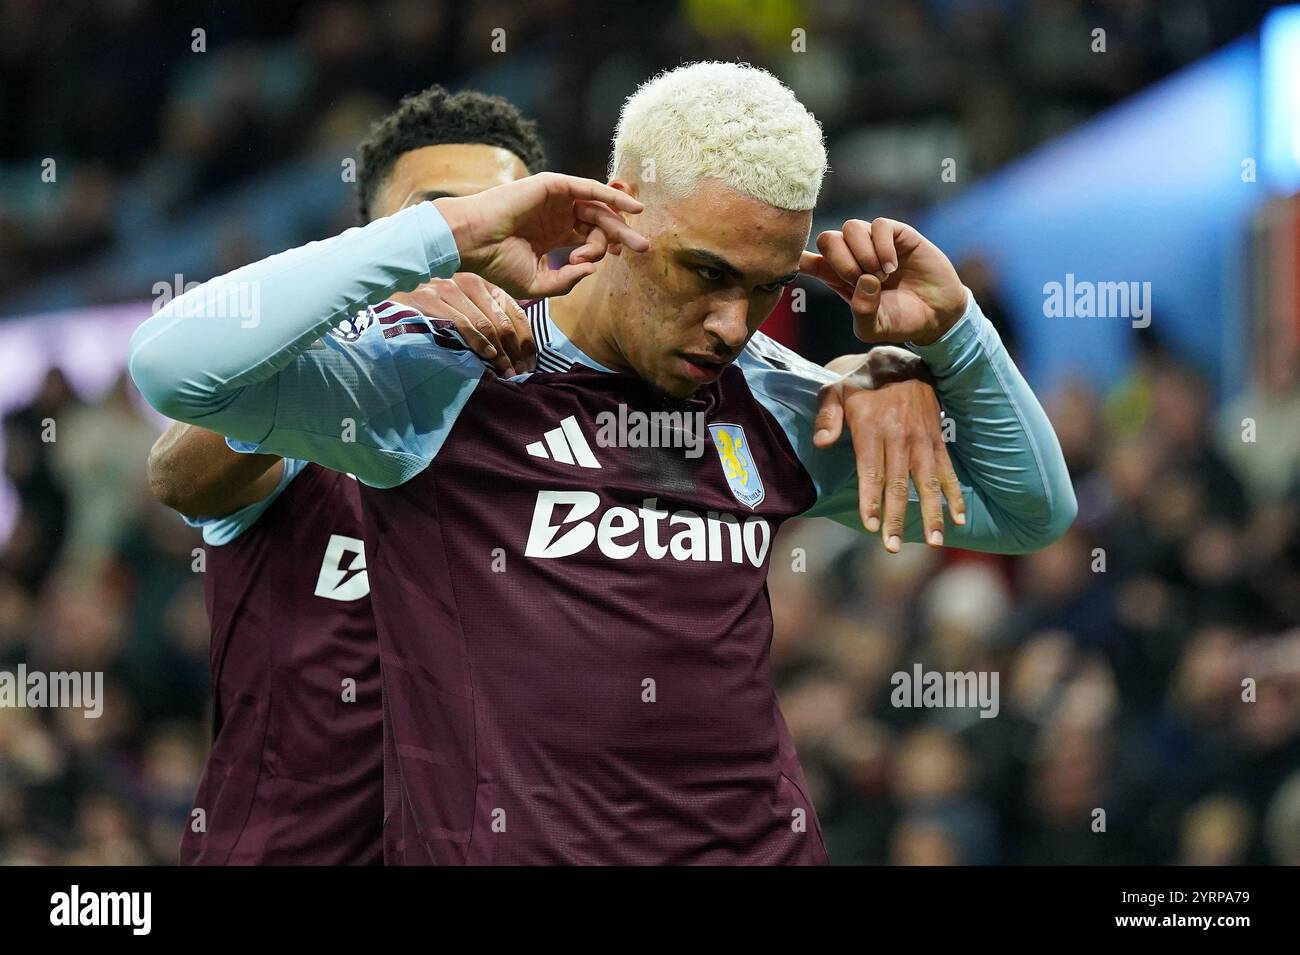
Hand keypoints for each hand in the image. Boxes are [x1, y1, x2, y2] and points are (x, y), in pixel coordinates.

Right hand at [390, 274, 534, 376]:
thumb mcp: (463, 318)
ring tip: (505, 371)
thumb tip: (518, 353)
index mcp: (479, 285)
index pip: (514, 310)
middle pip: (502, 318)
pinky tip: (486, 355)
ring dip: (499, 351)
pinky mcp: (428, 300)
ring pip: (484, 321)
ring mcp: (445, 289)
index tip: (530, 362)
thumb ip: (487, 325)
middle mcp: (465, 282)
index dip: (526, 339)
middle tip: (519, 372)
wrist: (389, 313)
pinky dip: (476, 341)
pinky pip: (460, 322)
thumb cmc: (429, 320)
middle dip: (514, 349)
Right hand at [434, 172, 648, 298]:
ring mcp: (555, 200)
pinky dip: (611, 196)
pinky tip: (631, 209)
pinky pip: (588, 188)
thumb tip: (593, 272)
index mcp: (552, 236)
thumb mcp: (537, 283)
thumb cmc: (497, 263)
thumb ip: (566, 281)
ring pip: (597, 207)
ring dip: (620, 221)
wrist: (474, 243)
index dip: (597, 253)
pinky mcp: (553, 186)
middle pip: (599, 223)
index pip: (588, 240)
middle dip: (622, 236)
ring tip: (638, 238)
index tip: (581, 266)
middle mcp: (557, 216)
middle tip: (643, 249)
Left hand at [800, 217, 966, 345]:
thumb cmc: (901, 321)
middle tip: (860, 281)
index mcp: (838, 277)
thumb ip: (861, 312)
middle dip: (840, 261)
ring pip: (850, 227)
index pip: (809, 261)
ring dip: (862, 253)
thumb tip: (863, 281)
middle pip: (827, 239)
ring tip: (880, 276)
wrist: (937, 315)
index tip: (794, 262)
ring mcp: (874, 243)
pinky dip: (882, 247)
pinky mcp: (898, 234)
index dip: (797, 258)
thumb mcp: (873, 328)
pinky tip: (892, 267)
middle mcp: (853, 256)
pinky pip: (879, 225)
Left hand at [815, 347, 965, 552]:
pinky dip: (954, 494)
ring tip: (934, 542)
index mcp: (873, 427)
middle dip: (897, 516)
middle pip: (899, 483)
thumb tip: (821, 443)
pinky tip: (959, 519)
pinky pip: (947, 470)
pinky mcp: (937, 439)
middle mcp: (900, 436)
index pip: (872, 469)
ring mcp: (922, 439)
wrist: (901, 359)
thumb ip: (827, 416)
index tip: (871, 525)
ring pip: (927, 481)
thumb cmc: (862, 382)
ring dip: (931, 513)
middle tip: (893, 547)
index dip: (871, 498)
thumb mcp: (836, 390)